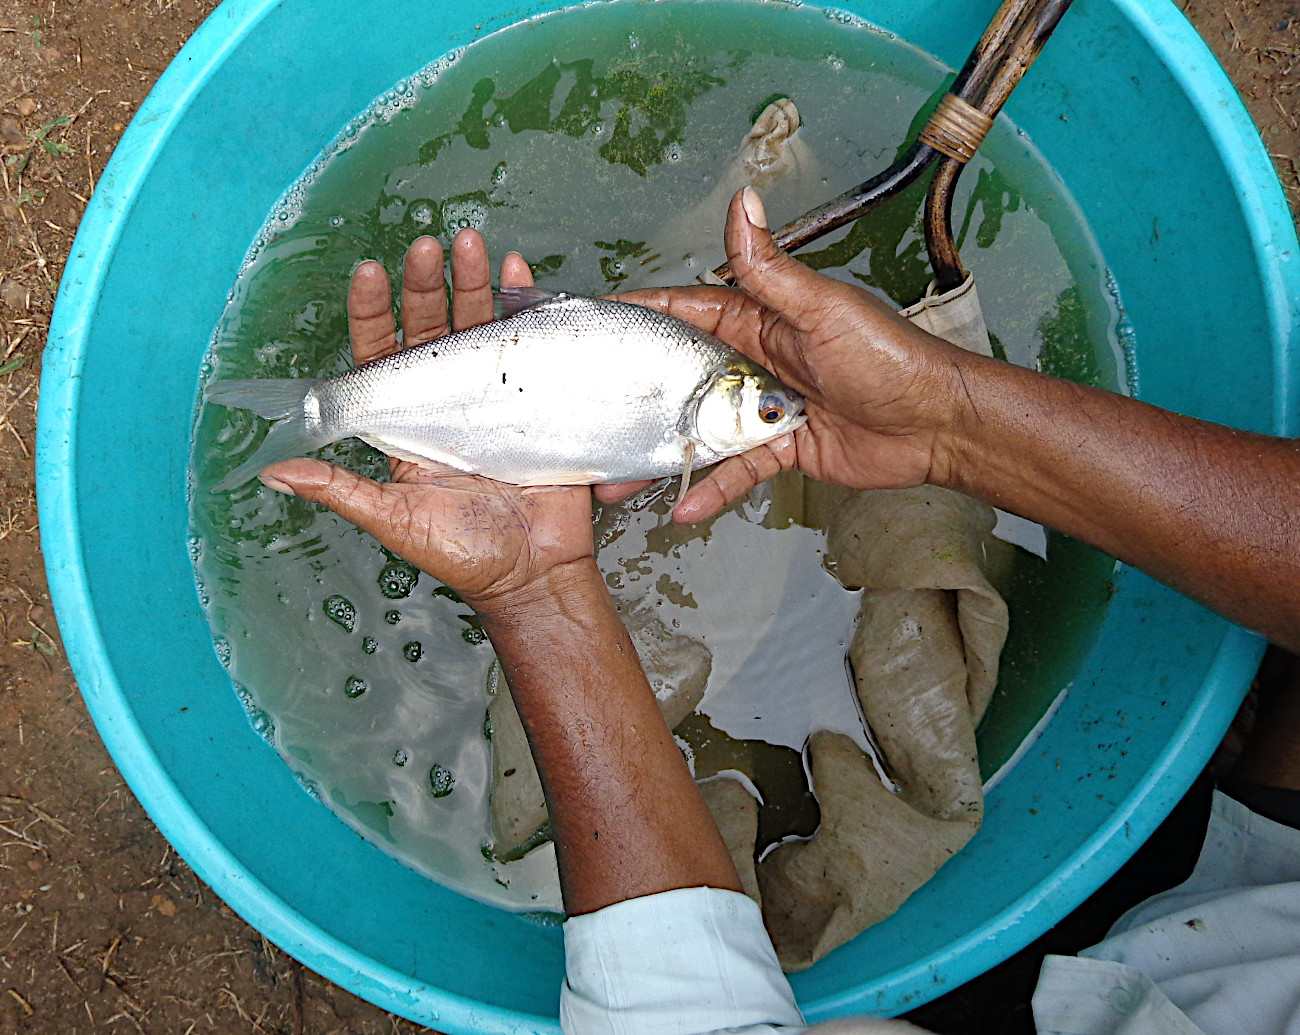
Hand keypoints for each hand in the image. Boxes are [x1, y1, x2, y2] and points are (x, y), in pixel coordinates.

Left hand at [257, 231, 595, 609]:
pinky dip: (527, 306)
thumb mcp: (394, 522)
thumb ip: (340, 490)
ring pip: (477, 325)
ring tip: (470, 243)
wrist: (537, 574)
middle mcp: (446, 401)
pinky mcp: (536, 398)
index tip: (368, 274)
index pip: (379, 355)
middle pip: (430, 328)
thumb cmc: (466, 556)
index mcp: (405, 423)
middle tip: (425, 247)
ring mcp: (492, 396)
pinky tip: (520, 274)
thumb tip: (274, 473)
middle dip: (425, 285)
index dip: (372, 313)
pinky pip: (531, 343)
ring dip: (474, 281)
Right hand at [597, 186, 962, 522]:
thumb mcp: (823, 309)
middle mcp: (756, 360)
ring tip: (617, 481)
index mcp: (760, 318)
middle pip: (683, 378)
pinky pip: (736, 470)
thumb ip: (770, 269)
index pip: (686, 310)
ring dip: (664, 454)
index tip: (597, 323)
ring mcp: (765, 407)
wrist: (936, 423)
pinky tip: (682, 508)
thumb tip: (743, 203)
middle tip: (592, 415)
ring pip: (701, 430)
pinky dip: (712, 488)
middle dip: (638, 397)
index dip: (642, 316)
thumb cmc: (890, 357)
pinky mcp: (781, 448)